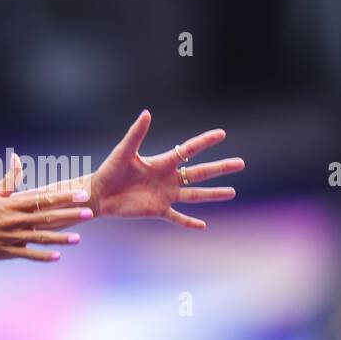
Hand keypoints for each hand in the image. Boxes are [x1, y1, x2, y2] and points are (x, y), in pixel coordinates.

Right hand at [0, 185, 92, 261]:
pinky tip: (58, 257)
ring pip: (41, 238)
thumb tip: (17, 158)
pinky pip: (29, 255)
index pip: (44, 198)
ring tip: (78, 239)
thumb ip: (10, 178)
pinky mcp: (9, 251)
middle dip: (69, 214)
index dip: (64, 196)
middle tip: (89, 212)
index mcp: (14, 204)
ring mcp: (13, 236)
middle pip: (48, 216)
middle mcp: (16, 220)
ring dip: (60, 239)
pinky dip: (43, 256)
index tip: (81, 194)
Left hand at [91, 110, 242, 228]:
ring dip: (213, 194)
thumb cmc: (110, 170)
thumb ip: (136, 134)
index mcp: (163, 162)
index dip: (205, 142)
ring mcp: (165, 195)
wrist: (99, 194)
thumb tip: (147, 113)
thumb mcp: (124, 151)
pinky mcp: (158, 210)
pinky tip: (203, 226)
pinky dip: (189, 223)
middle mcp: (168, 178)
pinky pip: (177, 218)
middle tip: (240, 163)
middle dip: (220, 168)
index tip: (222, 133)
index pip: (189, 150)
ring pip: (195, 194)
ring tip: (232, 192)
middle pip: (200, 172)